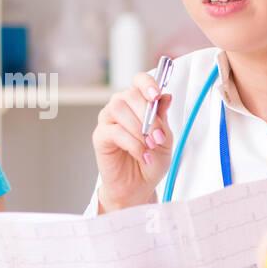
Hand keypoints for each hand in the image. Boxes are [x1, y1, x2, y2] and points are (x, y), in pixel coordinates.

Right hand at [92, 71, 173, 211]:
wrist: (139, 187)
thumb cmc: (151, 162)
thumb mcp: (165, 139)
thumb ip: (163, 117)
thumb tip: (166, 97)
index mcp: (138, 104)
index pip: (139, 81)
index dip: (147, 83)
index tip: (156, 95)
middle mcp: (121, 108)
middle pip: (129, 95)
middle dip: (147, 115)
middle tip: (158, 136)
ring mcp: (108, 121)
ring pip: (119, 109)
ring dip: (139, 129)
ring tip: (150, 146)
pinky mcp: (100, 137)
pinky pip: (115, 132)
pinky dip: (132, 144)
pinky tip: (142, 155)